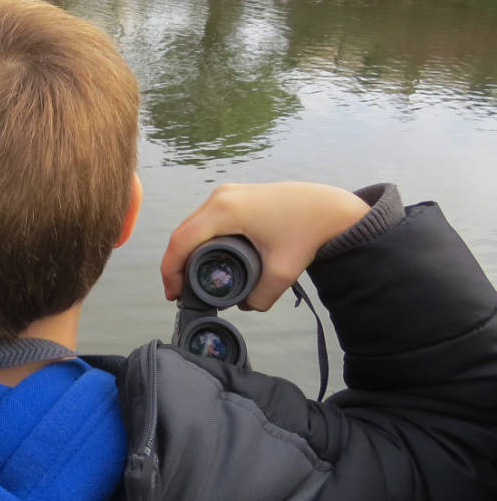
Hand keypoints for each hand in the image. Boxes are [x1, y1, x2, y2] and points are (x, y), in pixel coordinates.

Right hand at [161, 183, 370, 310]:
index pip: (182, 241)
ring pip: (190, 224)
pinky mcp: (231, 195)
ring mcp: (224, 193)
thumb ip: (260, 297)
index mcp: (225, 211)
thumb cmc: (307, 233)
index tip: (174, 295)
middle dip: (174, 264)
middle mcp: (218, 197)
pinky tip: (200, 257)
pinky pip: (203, 219)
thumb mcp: (283, 273)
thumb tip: (242, 306)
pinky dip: (196, 239)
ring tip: (187, 278)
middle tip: (178, 292)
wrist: (329, 207)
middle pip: (181, 232)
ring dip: (183, 251)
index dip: (171, 271)